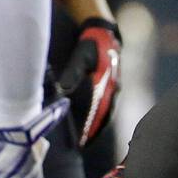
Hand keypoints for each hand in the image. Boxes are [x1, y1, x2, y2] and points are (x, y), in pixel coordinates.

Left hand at [57, 18, 120, 146]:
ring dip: (98, 125)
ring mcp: (113, 89)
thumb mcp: (82, 56)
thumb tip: (64, 90)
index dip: (91, 127)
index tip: (84, 140)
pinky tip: (93, 122)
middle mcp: (113, 90)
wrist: (104, 34)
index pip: (99, 112)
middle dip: (95, 131)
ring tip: (88, 137)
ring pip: (106, 112)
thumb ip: (74, 73)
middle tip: (84, 144)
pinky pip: (106, 106)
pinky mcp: (111, 87)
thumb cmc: (92, 45)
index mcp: (107, 85)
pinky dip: (100, 116)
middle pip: (105, 116)